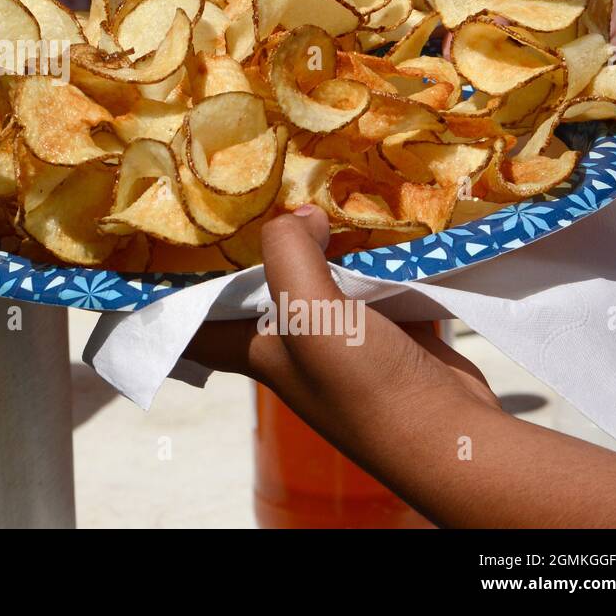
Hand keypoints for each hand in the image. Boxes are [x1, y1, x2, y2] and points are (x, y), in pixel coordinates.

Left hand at [187, 207, 615, 527]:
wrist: (455, 436)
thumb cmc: (367, 388)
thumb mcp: (310, 315)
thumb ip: (288, 253)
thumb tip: (299, 213)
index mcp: (252, 346)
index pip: (193, 317)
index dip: (171, 284)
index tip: (161, 236)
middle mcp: (288, 340)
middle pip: (257, 281)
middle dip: (254, 237)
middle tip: (249, 179)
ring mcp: (338, 333)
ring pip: (315, 273)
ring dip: (315, 236)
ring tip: (307, 178)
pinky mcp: (384, 326)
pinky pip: (366, 276)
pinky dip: (367, 249)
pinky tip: (369, 211)